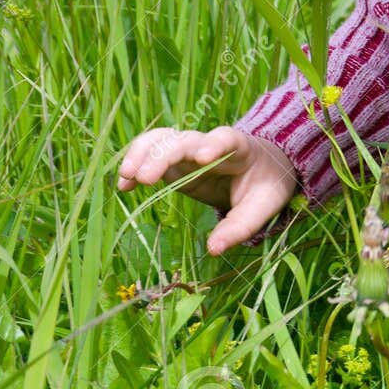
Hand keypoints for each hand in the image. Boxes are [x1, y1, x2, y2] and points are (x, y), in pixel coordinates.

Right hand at [117, 125, 298, 254]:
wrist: (262, 168)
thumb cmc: (264, 185)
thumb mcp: (262, 207)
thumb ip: (240, 226)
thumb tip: (213, 249)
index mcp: (239, 148)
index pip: (226, 139)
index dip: (214, 144)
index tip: (203, 156)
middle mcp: (209, 143)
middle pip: (184, 140)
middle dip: (162, 155)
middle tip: (144, 177)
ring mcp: (189, 151)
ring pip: (161, 139)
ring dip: (141, 153)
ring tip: (126, 178)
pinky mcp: (175, 162)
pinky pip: (151, 153)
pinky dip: (136, 162)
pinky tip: (124, 185)